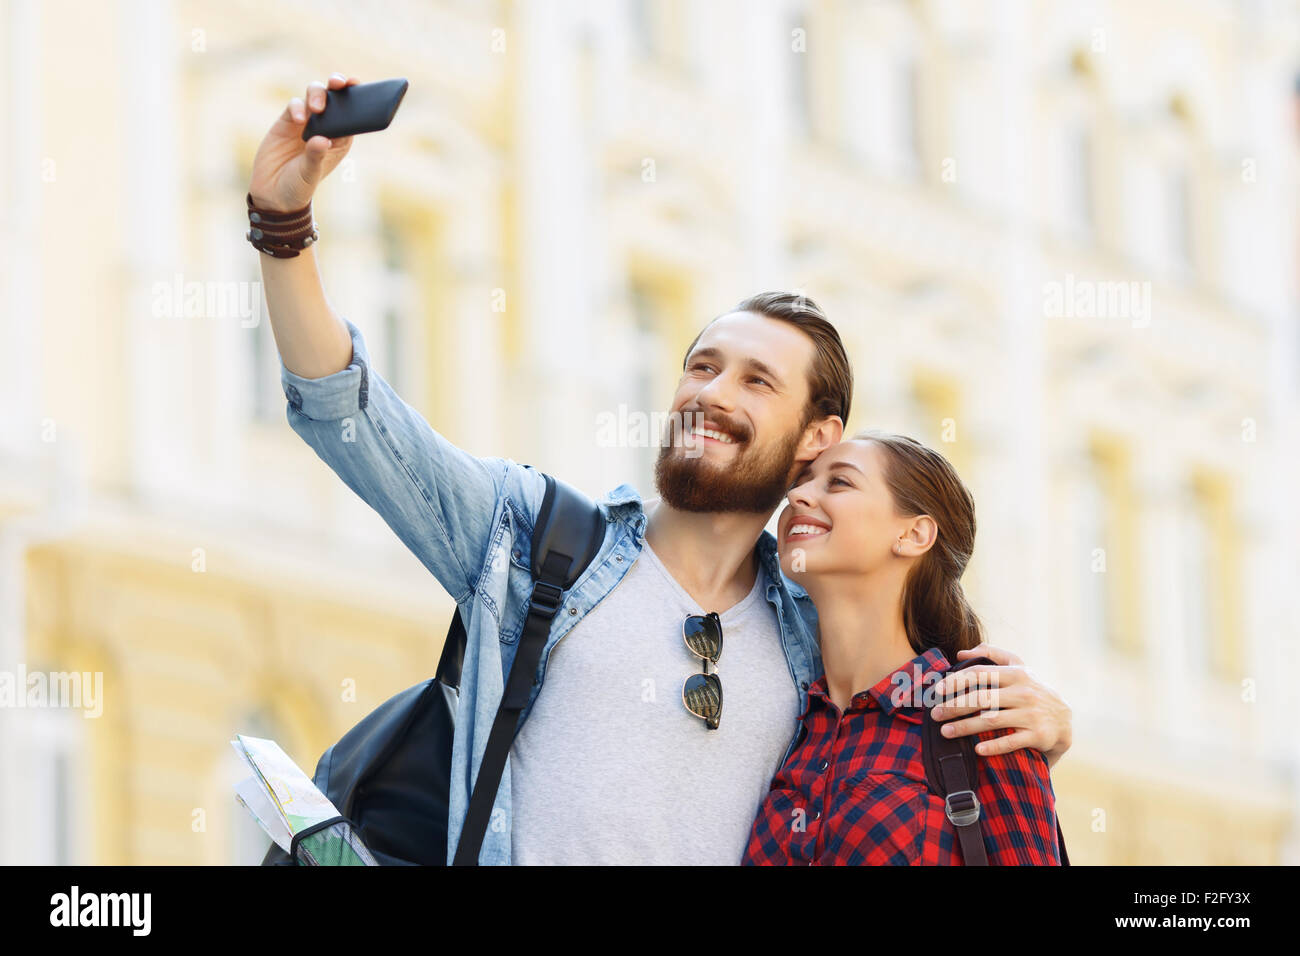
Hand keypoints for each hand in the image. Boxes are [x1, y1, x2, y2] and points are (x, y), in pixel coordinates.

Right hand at [249, 72, 359, 212]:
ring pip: (314, 95)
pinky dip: (297, 108)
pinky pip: (294, 105)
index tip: (358, 85)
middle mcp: (325, 127)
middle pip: (334, 97)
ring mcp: (305, 122)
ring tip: (317, 109)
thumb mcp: (310, 174)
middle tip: (338, 83)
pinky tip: (298, 120)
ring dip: (317, 95)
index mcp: (340, 139)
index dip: (357, 97)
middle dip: (337, 85)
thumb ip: (316, 156)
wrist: (272, 193)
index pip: (352, 114)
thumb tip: (322, 139)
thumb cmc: (299, 186)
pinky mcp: (286, 121)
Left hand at [929, 642, 1072, 768]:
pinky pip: (1012, 741)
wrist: (1064, 720)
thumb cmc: (1032, 690)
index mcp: (1016, 674)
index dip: (957, 681)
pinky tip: (977, 749)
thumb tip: (960, 654)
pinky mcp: (1038, 736)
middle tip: (935, 714)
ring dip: (966, 727)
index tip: (938, 690)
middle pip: (982, 698)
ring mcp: (1031, 714)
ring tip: (945, 732)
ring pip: (992, 720)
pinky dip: (994, 746)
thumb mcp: (1018, 668)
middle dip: (955, 706)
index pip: (980, 674)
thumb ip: (991, 655)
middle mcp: (1024, 692)